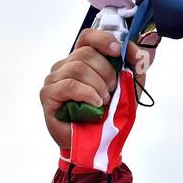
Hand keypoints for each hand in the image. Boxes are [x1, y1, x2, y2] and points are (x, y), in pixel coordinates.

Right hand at [39, 28, 156, 149]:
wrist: (99, 145)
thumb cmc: (110, 117)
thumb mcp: (131, 90)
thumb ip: (134, 67)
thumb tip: (133, 47)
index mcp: (82, 61)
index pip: (88, 37)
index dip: (103, 39)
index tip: (118, 52)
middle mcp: (65, 66)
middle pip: (86, 53)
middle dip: (106, 72)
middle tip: (113, 91)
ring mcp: (54, 79)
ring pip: (78, 67)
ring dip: (98, 85)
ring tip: (104, 102)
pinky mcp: (48, 95)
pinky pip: (69, 85)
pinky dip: (87, 93)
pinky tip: (96, 104)